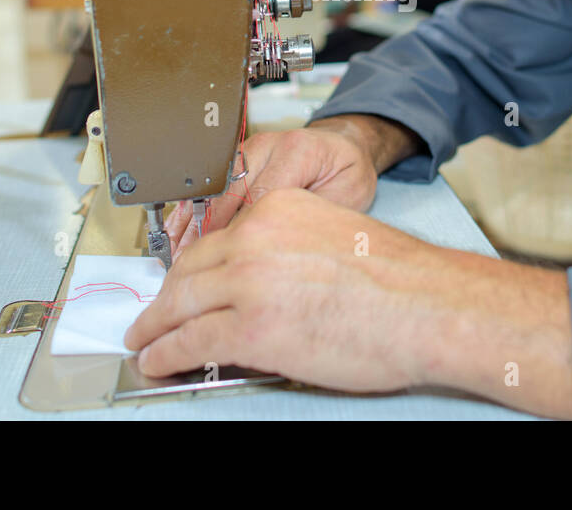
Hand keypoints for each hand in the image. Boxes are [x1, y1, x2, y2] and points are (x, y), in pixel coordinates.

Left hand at [126, 188, 571, 416]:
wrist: (426, 306)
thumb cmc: (399, 278)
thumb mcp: (334, 235)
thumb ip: (291, 248)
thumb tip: (263, 283)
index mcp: (278, 209)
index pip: (217, 237)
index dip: (192, 267)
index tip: (181, 282)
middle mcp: (256, 237)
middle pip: (190, 268)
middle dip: (165, 296)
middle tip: (151, 314)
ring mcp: (250, 282)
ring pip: (181, 304)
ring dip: (155, 327)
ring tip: (144, 343)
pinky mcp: (251, 328)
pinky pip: (191, 341)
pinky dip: (166, 353)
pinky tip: (157, 361)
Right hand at [165, 126, 377, 254]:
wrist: (343, 147)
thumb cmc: (346, 173)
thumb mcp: (345, 197)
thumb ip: (311, 220)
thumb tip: (275, 253)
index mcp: (297, 152)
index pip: (258, 197)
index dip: (237, 234)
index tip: (224, 266)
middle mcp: (266, 146)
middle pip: (226, 193)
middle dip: (206, 235)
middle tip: (192, 271)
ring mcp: (247, 150)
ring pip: (209, 190)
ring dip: (191, 226)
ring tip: (177, 259)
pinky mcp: (235, 158)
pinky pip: (206, 186)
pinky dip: (189, 212)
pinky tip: (176, 235)